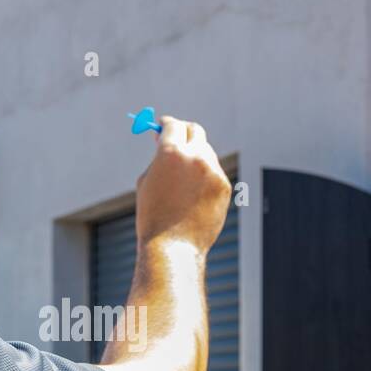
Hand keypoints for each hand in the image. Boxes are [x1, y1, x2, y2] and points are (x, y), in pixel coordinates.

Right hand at [134, 115, 231, 251]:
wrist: (173, 246)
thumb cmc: (153, 216)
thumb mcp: (146, 181)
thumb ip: (158, 158)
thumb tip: (165, 141)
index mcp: (170, 152)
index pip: (173, 125)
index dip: (166, 124)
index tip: (164, 127)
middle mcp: (194, 157)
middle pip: (195, 131)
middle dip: (186, 133)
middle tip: (179, 140)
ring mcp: (213, 171)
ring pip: (206, 154)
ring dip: (195, 160)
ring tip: (181, 187)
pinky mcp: (224, 186)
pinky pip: (214, 174)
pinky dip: (204, 179)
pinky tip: (193, 200)